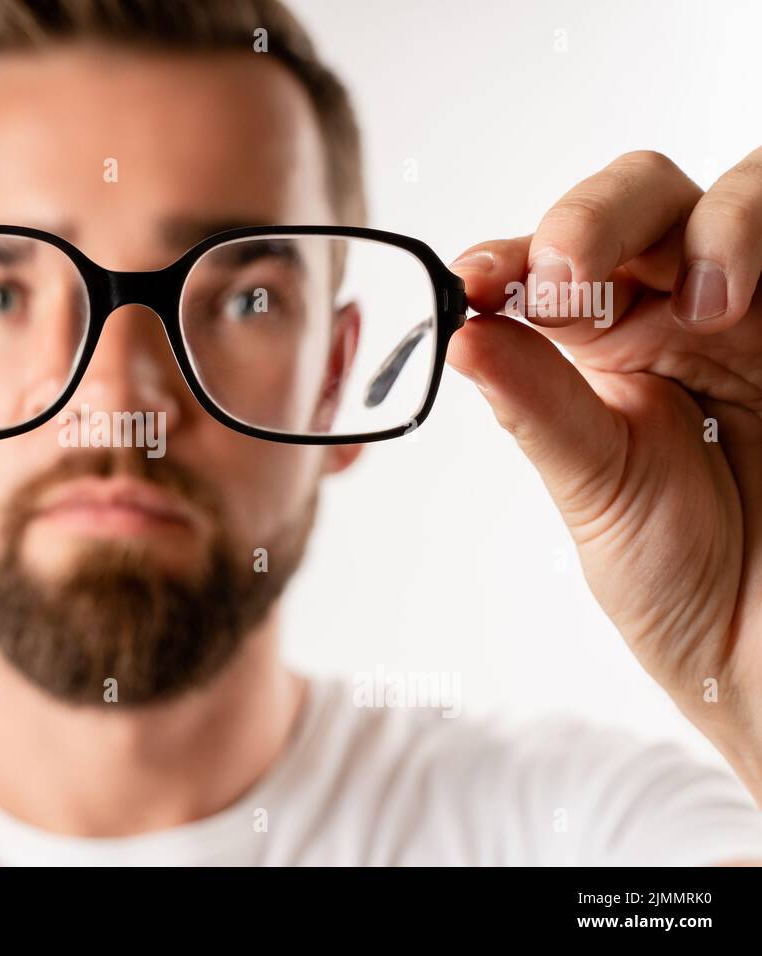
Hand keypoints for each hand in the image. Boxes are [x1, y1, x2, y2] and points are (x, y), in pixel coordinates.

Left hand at [446, 149, 761, 799]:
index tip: (477, 278)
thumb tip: (463, 334)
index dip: (514, 253)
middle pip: (641, 198)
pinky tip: (738, 303)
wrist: (759, 656)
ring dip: (715, 227)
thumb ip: (540, 408)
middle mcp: (682, 312)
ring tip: (703, 307)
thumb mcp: (596, 490)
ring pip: (743, 195)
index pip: (555, 261)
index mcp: (605, 345)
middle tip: (571, 282)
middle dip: (597, 220)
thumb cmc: (682, 578)